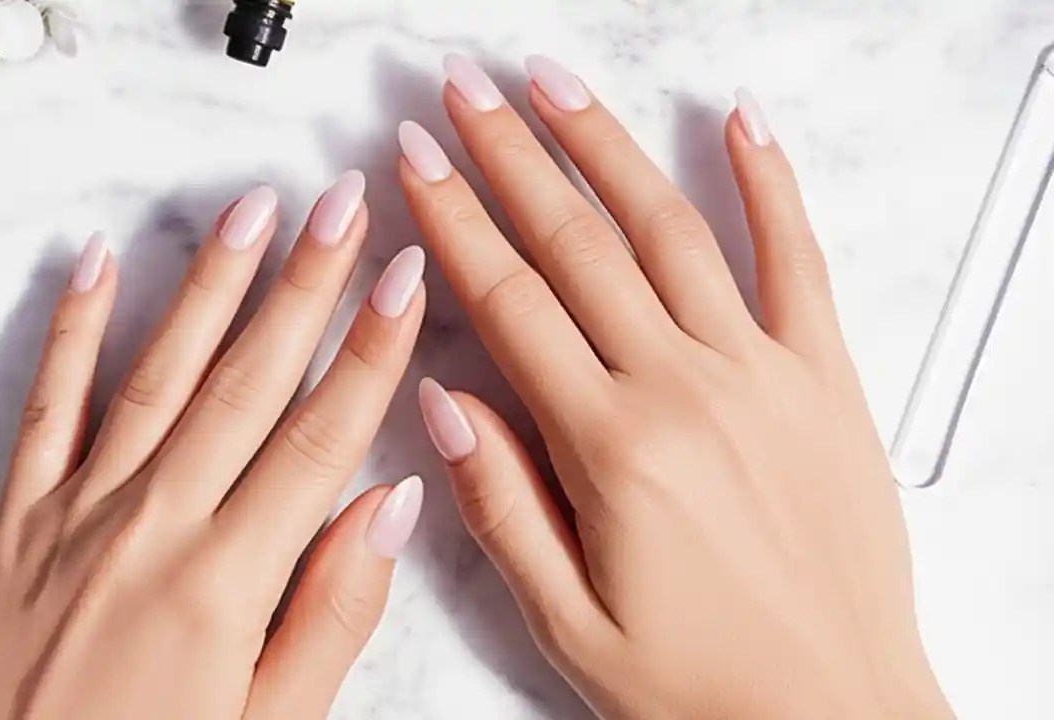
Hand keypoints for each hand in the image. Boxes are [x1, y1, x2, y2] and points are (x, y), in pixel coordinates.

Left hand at [0, 174, 427, 718]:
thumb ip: (334, 615)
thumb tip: (394, 503)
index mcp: (227, 582)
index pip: (320, 438)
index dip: (370, 349)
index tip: (405, 275)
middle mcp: (152, 526)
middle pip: (248, 381)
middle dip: (306, 283)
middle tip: (344, 201)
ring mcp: (75, 513)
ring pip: (158, 374)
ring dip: (211, 283)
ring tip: (255, 207)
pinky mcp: (12, 519)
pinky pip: (45, 407)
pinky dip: (69, 330)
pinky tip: (97, 261)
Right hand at [401, 55, 952, 718]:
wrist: (839, 718)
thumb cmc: (701, 685)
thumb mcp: (568, 623)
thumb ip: (500, 504)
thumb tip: (439, 402)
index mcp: (613, 450)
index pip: (510, 304)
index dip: (454, 221)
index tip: (415, 159)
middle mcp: (687, 391)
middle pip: (578, 245)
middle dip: (510, 156)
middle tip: (463, 92)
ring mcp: (763, 374)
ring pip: (671, 231)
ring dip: (605, 147)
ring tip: (553, 85)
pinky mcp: (824, 379)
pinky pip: (797, 260)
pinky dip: (770, 183)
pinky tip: (737, 121)